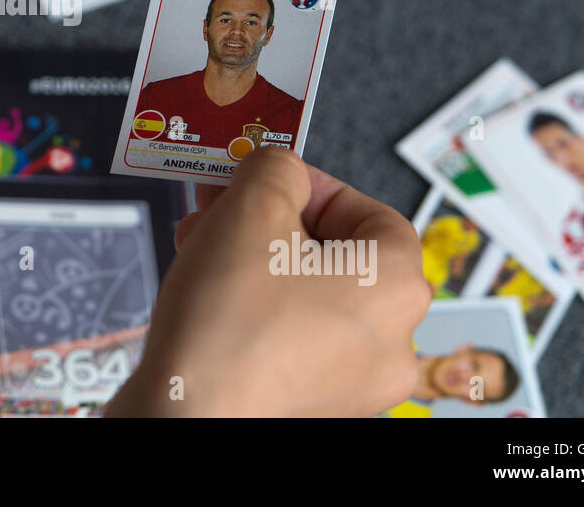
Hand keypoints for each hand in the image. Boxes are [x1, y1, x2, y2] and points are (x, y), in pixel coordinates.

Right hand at [105, 150, 430, 417]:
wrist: (186, 416)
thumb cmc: (228, 329)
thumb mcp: (251, 207)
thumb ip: (275, 167)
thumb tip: (279, 167)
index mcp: (397, 288)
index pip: (372, 213)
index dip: (314, 186)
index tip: (270, 178)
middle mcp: (389, 342)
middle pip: (336, 254)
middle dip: (272, 221)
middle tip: (227, 204)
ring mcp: (353, 381)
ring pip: (309, 296)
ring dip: (257, 260)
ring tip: (204, 245)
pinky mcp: (312, 403)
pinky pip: (293, 337)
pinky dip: (258, 308)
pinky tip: (211, 293)